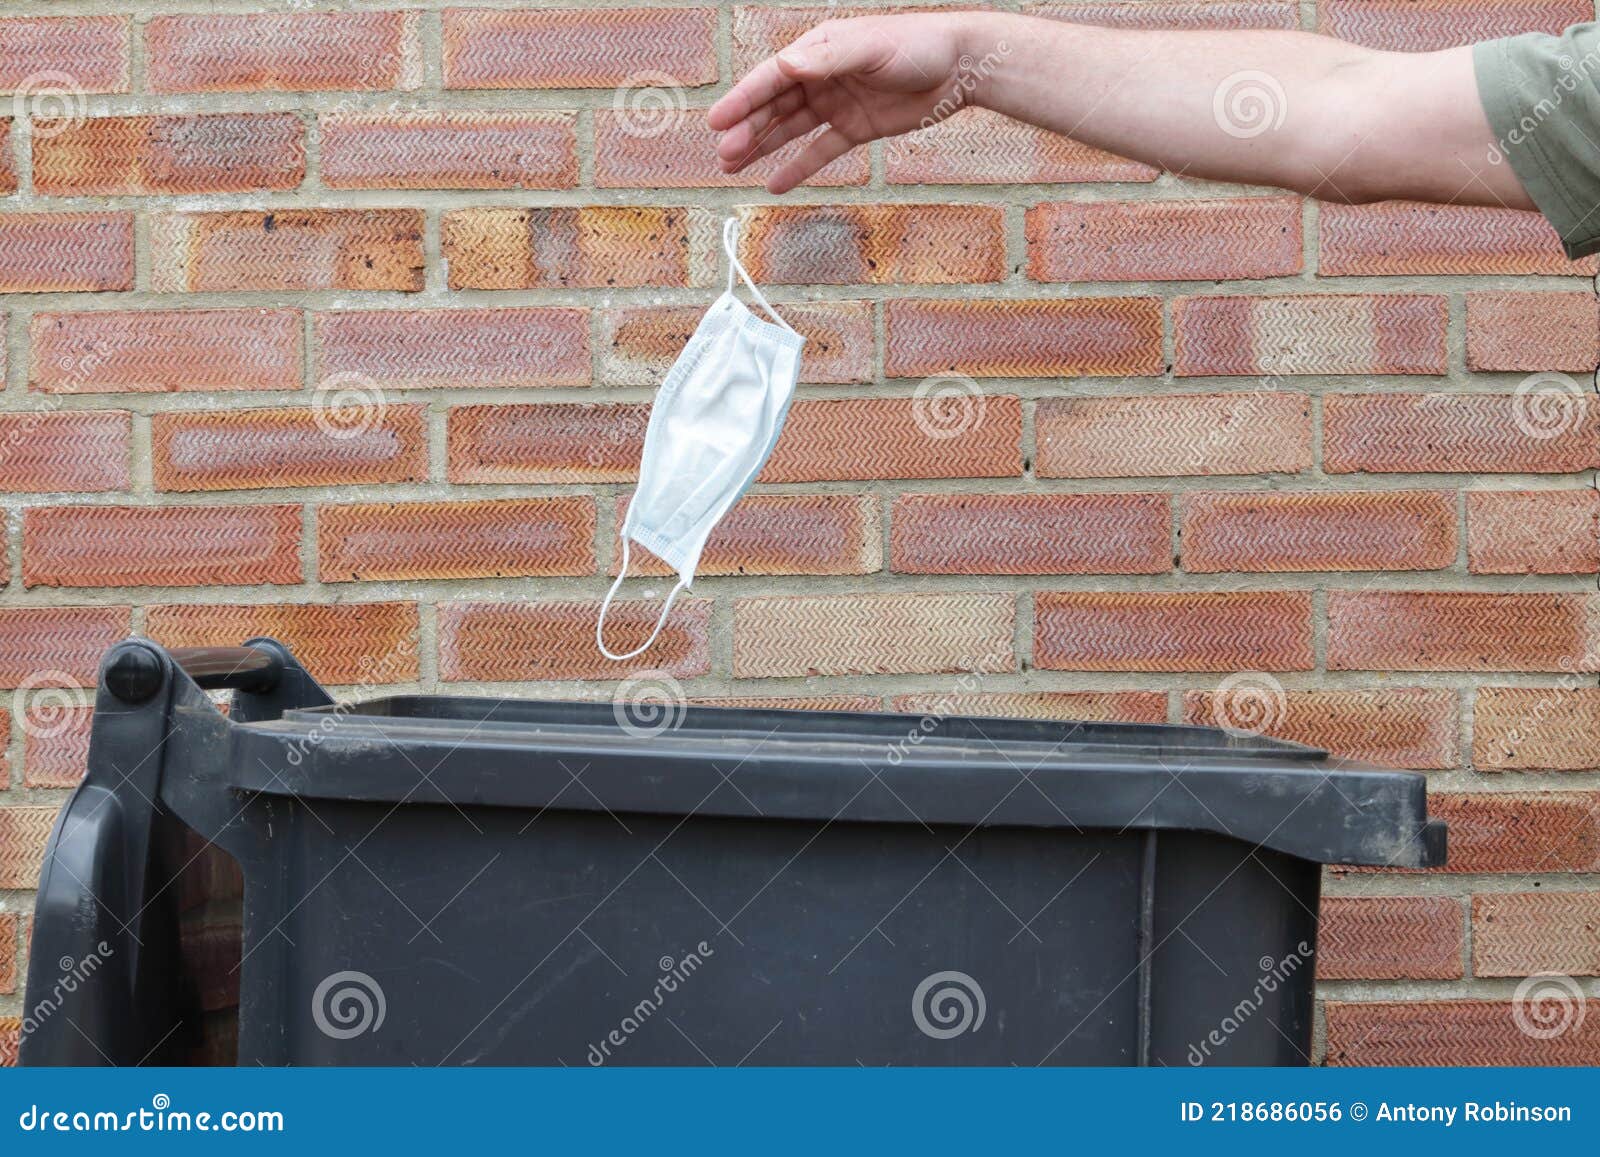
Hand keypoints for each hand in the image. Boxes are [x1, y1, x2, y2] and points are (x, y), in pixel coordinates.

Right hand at [708, 14, 987, 192]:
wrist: (960, 67)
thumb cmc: (917, 46)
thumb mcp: (870, 48)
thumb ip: (828, 58)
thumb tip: (787, 63)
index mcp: (819, 50)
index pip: (772, 78)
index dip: (742, 100)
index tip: (717, 121)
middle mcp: (822, 76)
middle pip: (775, 106)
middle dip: (747, 130)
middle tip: (724, 155)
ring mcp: (837, 104)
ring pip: (791, 129)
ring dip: (762, 147)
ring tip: (733, 168)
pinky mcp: (856, 128)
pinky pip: (821, 150)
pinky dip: (799, 167)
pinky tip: (775, 184)